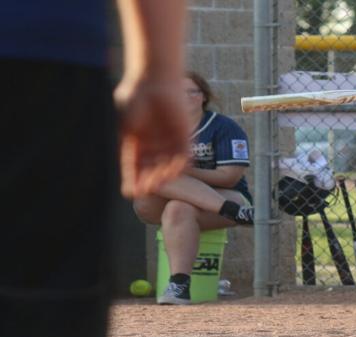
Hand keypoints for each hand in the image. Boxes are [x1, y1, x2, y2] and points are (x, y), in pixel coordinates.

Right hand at [115, 74, 190, 196]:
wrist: (155, 79)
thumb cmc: (135, 98)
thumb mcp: (126, 124)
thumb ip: (127, 144)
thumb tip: (125, 166)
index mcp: (136, 141)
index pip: (134, 166)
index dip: (132, 179)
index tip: (129, 193)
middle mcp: (153, 145)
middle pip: (151, 169)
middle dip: (148, 181)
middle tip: (146, 191)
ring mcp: (169, 141)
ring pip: (168, 166)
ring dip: (163, 176)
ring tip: (158, 184)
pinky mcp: (185, 136)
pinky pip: (184, 156)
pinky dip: (180, 166)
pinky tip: (173, 172)